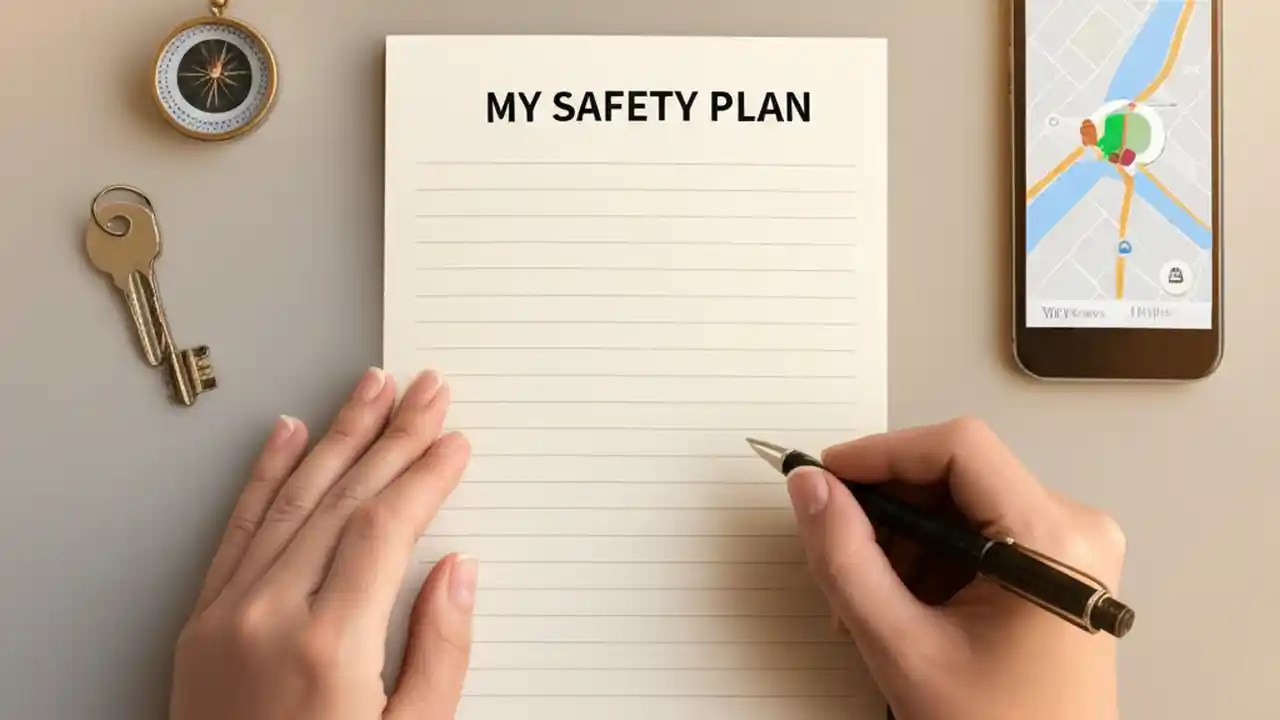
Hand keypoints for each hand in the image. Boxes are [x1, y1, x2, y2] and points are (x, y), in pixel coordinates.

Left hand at [170, 368, 473, 719]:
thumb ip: (439, 653)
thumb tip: (458, 570)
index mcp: (328, 646)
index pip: (384, 527)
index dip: (425, 475)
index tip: (456, 441)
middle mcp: (268, 615)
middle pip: (341, 498)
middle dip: (393, 435)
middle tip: (426, 390)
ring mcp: (226, 615)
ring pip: (290, 499)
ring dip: (336, 435)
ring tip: (370, 388)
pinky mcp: (201, 622)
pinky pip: (236, 529)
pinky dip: (264, 475)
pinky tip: (286, 434)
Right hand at [786, 418, 1124, 719]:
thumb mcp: (904, 648)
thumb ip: (847, 560)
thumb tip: (811, 489)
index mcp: (1052, 541)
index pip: (959, 447)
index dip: (882, 452)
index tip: (826, 478)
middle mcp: (1074, 529)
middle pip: (956, 473)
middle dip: (886, 509)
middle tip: (835, 551)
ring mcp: (1068, 546)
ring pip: (958, 502)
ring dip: (900, 539)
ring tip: (866, 600)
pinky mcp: (1054, 564)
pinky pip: (975, 530)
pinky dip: (927, 557)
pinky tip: (901, 603)